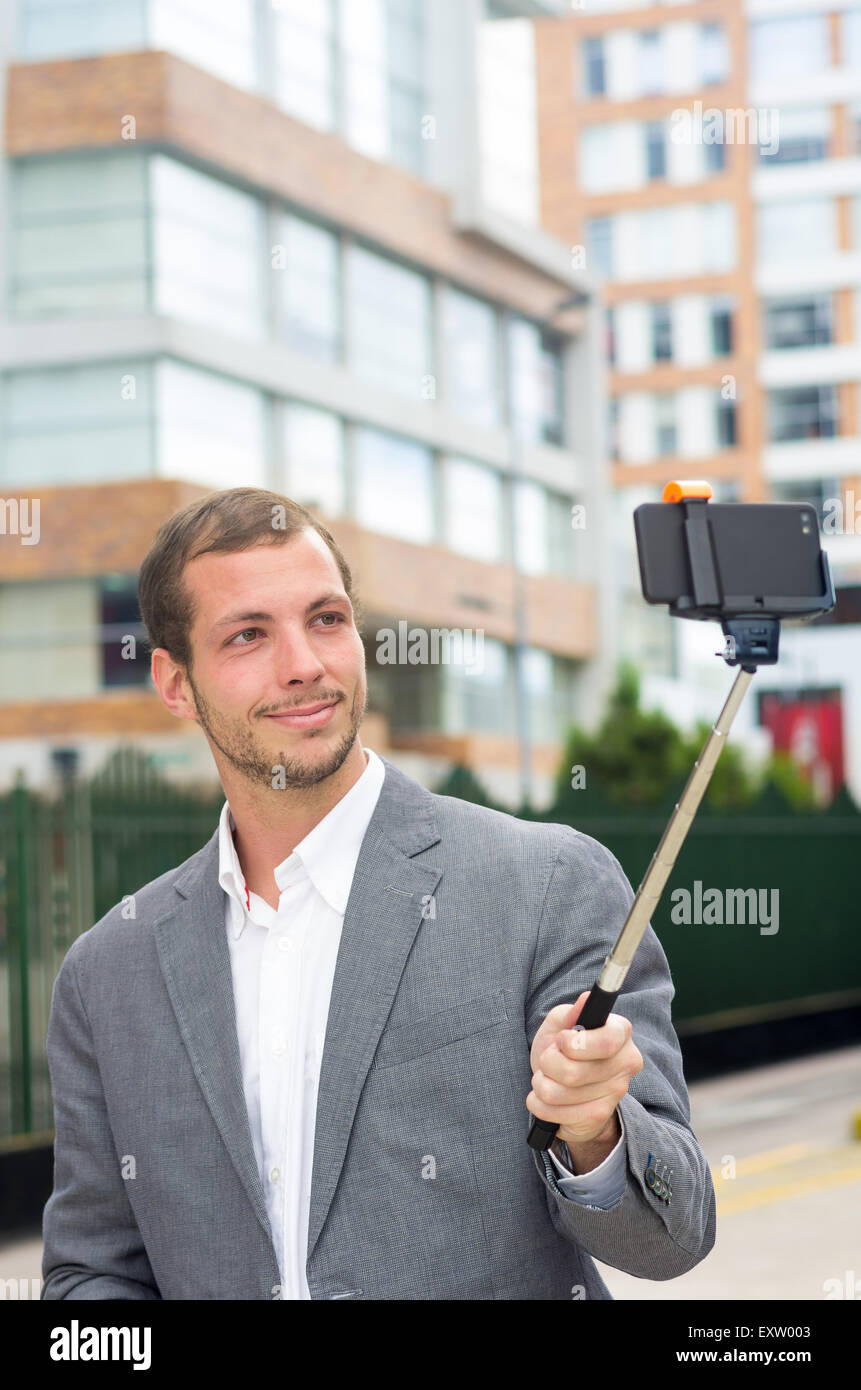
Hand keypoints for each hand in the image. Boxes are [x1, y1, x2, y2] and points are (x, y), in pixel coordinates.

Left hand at [527, 991, 642, 1147]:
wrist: (569, 1089)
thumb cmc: (564, 1050)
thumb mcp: (560, 1026)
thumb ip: (569, 1013)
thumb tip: (586, 999)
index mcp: (621, 1032)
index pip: (607, 1042)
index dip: (576, 1043)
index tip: (562, 1041)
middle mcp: (626, 1063)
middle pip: (572, 1072)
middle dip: (547, 1063)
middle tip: (549, 1060)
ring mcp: (615, 1093)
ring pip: (556, 1093)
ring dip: (540, 1084)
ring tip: (547, 1079)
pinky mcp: (598, 1116)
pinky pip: (551, 1112)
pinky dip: (538, 1103)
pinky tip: (548, 1098)